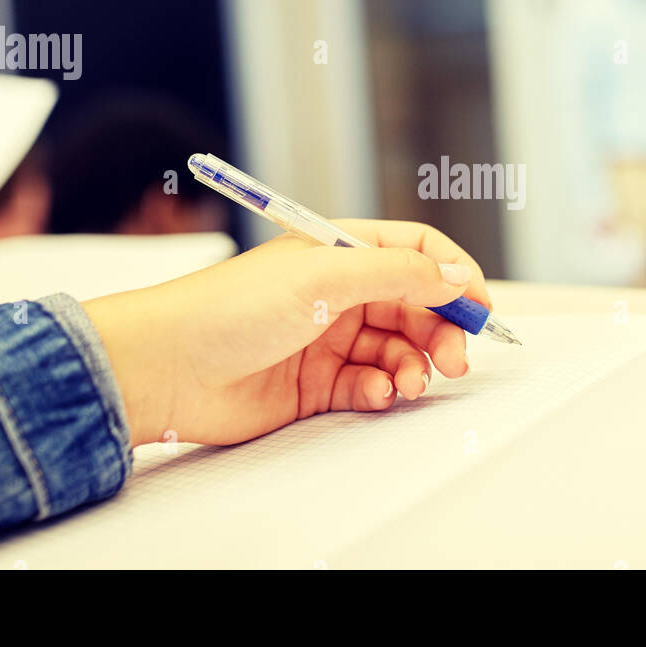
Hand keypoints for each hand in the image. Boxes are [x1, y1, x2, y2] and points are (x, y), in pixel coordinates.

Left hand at [82, 220, 490, 447]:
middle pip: (414, 306)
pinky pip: (370, 386)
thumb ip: (398, 274)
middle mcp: (338, 292)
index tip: (478, 306)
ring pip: (397, 350)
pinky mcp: (317, 385)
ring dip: (414, 366)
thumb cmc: (231, 308)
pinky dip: (382, 391)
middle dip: (440, 330)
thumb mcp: (324, 277)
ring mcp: (328, 339)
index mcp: (339, 252)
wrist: (168, 368)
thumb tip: (455, 275)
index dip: (451, 275)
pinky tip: (375, 395)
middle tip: (454, 358)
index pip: (414, 252)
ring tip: (409, 382)